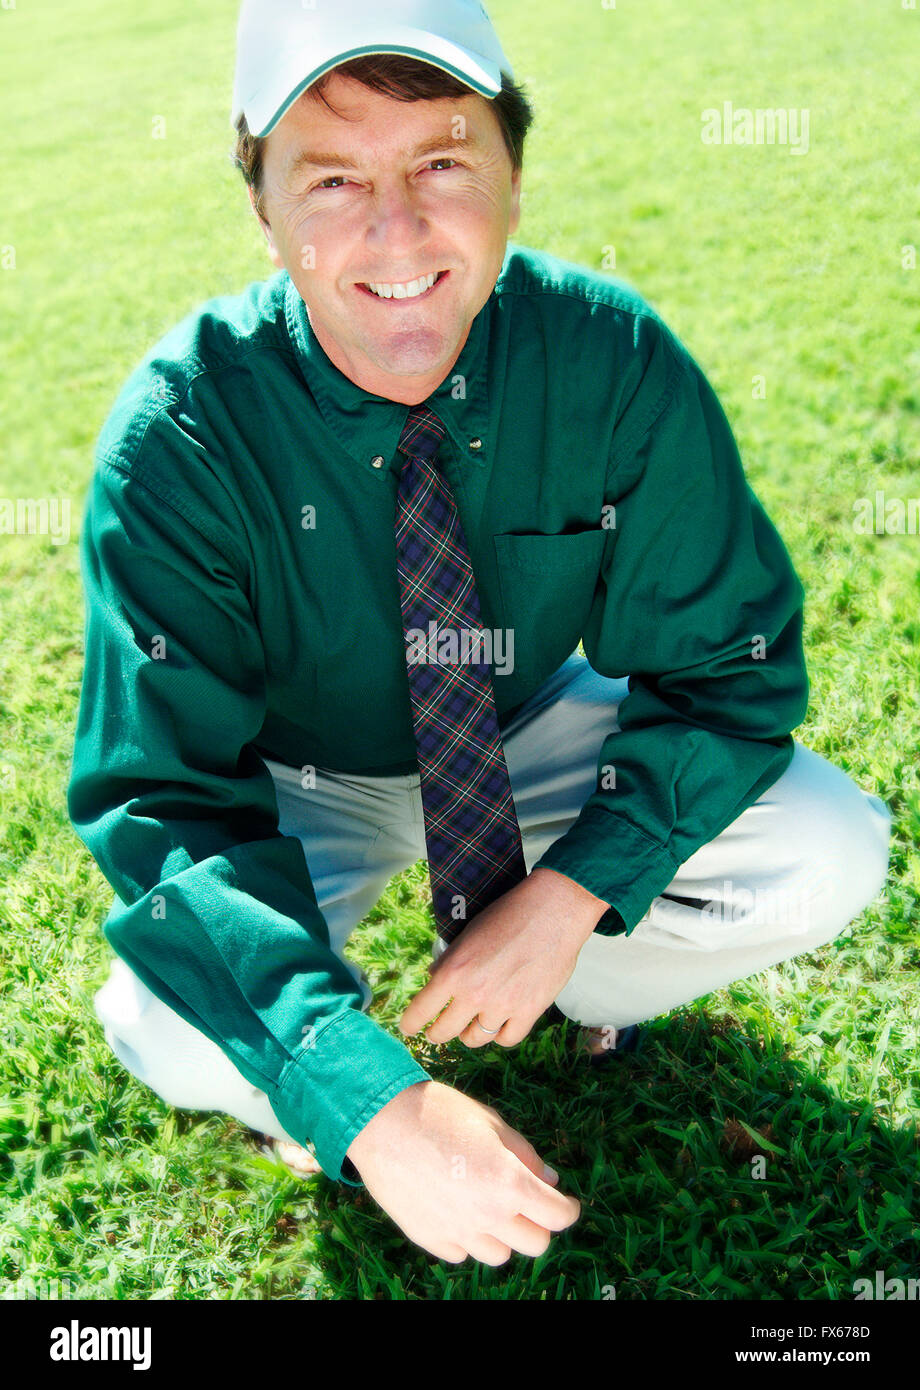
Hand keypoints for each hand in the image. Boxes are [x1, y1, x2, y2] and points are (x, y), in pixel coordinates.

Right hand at [345, 1079, 580, 1263]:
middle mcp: (487, 1215)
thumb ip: (526, 1155)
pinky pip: (462, 1252)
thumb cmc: (440, 1112)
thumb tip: (550, 1182)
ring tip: (485, 1203)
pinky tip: (456, 1208)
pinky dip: (466, 1237)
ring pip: (499, 1254)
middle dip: (537, 1223)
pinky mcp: (429, 1239)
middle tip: (525, 1201)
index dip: (566, 1208)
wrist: (381, 1120)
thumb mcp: (492, 1123)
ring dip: (501, 1234)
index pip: (558, 1217)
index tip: (563, 1202)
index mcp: (509, 1183)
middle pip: (535, 1244)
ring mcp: (456, 1232)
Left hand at [399, 867, 607, 1048]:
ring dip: (469, 1034)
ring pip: (475, 1039)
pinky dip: (500, 1035)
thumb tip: (433, 978)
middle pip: (444, 1033)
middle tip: (438, 1031)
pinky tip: (499, 1025)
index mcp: (453, 972)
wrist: (552, 911)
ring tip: (471, 1026)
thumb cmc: (508, 914)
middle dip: (436, 1034)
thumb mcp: (467, 933)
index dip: (410, 1024)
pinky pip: (506, 1039)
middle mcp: (474, 994)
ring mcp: (503, 1006)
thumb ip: (448, 961)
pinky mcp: (529, 1011)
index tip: (409, 1027)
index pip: (420, 1012)